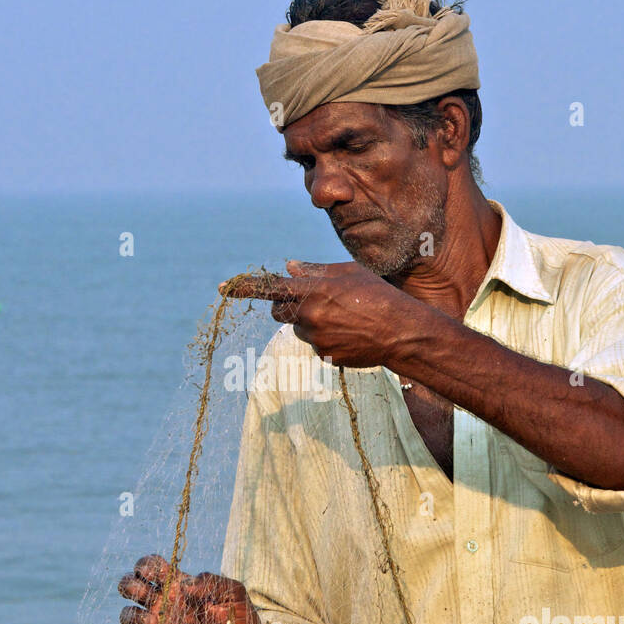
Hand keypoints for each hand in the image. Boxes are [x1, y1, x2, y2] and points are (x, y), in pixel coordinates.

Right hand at [118, 555, 266, 623]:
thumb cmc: (242, 623)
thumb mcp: (234, 593)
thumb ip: (211, 581)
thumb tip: (185, 586)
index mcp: (179, 587)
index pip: (150, 568)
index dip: (144, 566)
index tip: (155, 573)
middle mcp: (166, 606)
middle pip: (130, 588)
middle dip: (129, 586)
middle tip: (147, 594)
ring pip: (128, 617)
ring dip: (134, 617)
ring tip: (155, 621)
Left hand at [222, 260, 412, 367]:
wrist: (401, 332)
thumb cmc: (377, 295)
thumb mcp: (347, 274)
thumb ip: (314, 271)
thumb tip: (287, 267)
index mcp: (313, 290)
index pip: (270, 287)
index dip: (245, 288)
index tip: (222, 288)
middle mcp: (310, 315)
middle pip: (278, 312)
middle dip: (286, 306)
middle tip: (311, 301)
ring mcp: (315, 338)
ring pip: (297, 328)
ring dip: (309, 322)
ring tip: (342, 317)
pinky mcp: (323, 356)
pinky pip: (314, 344)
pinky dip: (324, 337)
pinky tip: (348, 332)